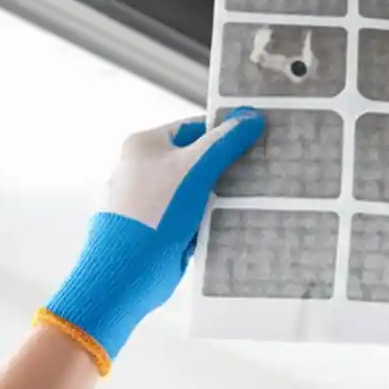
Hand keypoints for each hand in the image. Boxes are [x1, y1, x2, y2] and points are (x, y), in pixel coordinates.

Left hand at [37, 108, 264, 374]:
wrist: (129, 271)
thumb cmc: (156, 211)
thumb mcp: (196, 169)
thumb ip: (226, 142)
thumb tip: (252, 117)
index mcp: (143, 145)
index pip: (194, 128)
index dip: (225, 133)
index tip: (255, 139)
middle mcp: (142, 168)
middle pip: (197, 158)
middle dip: (225, 166)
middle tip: (259, 167)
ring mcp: (149, 198)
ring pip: (197, 187)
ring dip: (219, 194)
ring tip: (252, 194)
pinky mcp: (159, 224)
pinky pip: (192, 212)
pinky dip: (209, 215)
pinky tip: (233, 218)